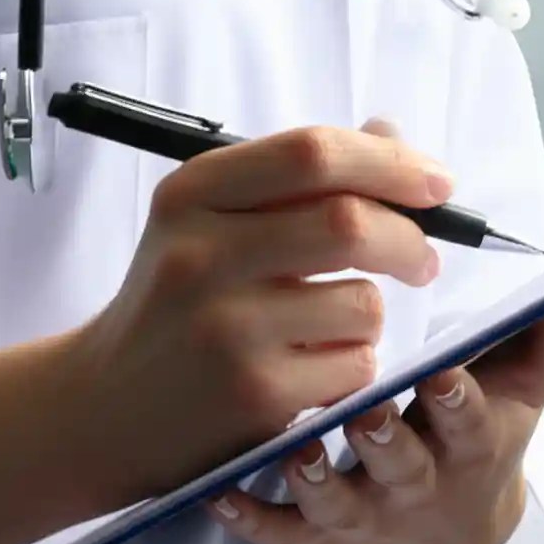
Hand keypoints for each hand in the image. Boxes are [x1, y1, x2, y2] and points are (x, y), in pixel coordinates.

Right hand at [63, 124, 454, 511]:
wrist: (106, 407)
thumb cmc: (181, 301)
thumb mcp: (215, 222)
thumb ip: (301, 179)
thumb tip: (394, 136)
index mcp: (192, 194)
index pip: (313, 152)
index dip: (391, 163)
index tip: (437, 183)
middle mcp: (200, 254)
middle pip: (348, 222)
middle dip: (409, 238)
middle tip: (425, 259)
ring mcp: (225, 327)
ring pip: (363, 303)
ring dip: (370, 314)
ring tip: (328, 326)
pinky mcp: (254, 393)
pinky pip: (355, 363)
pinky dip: (353, 364)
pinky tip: (307, 370)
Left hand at [205, 289, 543, 543]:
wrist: (452, 531)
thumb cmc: (484, 434)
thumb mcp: (525, 386)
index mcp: (471, 440)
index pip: (468, 418)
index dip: (457, 399)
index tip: (442, 371)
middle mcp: (419, 481)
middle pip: (402, 463)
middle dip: (385, 437)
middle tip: (364, 409)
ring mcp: (367, 515)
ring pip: (339, 503)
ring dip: (316, 479)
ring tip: (293, 449)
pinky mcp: (319, 540)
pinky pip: (281, 535)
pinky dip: (252, 517)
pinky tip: (222, 490)